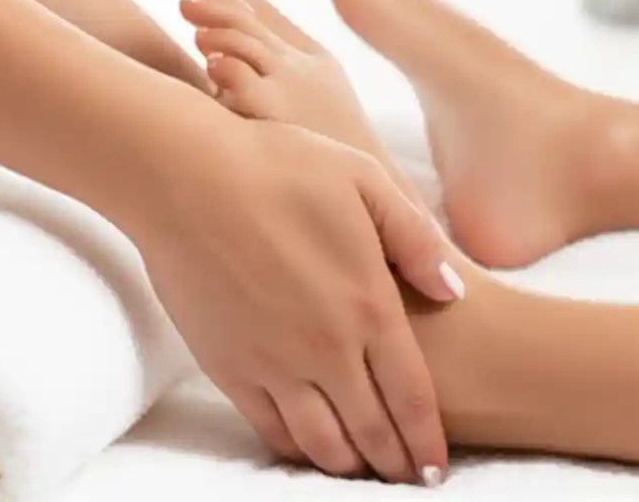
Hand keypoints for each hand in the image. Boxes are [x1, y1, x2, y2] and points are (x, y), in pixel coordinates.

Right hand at [125, 108, 461, 484]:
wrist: (185, 178)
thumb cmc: (279, 168)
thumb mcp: (365, 183)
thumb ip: (415, 241)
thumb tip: (453, 291)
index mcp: (367, 305)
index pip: (410, 396)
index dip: (426, 440)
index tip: (435, 470)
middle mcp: (324, 348)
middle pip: (370, 431)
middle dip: (393, 463)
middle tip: (407, 480)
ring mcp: (273, 363)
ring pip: (319, 442)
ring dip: (347, 464)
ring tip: (362, 470)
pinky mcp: (228, 367)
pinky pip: (268, 428)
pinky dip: (294, 448)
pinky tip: (306, 448)